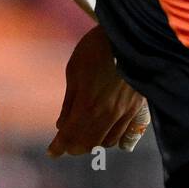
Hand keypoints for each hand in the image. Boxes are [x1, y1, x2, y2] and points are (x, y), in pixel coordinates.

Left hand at [48, 24, 150, 156]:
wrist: (130, 36)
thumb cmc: (96, 49)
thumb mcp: (74, 71)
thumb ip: (69, 103)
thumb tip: (61, 125)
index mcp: (88, 104)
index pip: (70, 136)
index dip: (59, 147)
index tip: (51, 152)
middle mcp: (108, 114)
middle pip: (88, 143)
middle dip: (74, 147)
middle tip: (64, 145)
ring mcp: (125, 113)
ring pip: (107, 142)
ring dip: (92, 144)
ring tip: (82, 138)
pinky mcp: (137, 108)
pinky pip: (123, 134)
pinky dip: (110, 138)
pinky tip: (104, 134)